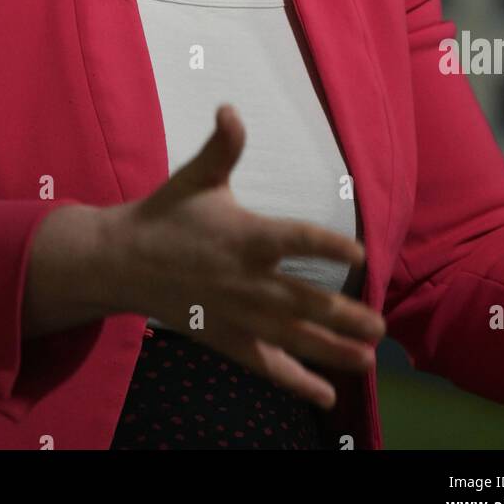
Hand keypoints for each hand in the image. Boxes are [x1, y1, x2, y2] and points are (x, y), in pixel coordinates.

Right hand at [109, 103, 385, 409]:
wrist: (123, 261)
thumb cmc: (168, 214)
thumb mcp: (196, 177)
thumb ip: (223, 147)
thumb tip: (231, 108)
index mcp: (245, 237)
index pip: (294, 240)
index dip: (328, 246)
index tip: (361, 253)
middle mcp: (246, 281)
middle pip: (304, 301)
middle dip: (345, 315)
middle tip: (381, 325)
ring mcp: (238, 316)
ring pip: (293, 338)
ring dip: (334, 350)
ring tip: (369, 359)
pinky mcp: (227, 340)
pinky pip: (267, 365)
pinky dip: (297, 382)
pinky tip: (326, 395)